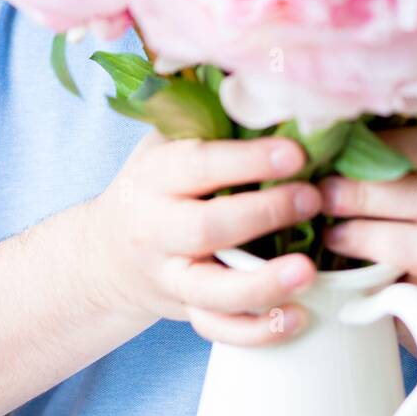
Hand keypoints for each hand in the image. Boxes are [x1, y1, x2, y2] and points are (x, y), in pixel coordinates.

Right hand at [88, 127, 322, 346]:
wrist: (105, 252)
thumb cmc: (154, 184)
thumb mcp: (165, 144)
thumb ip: (206, 122)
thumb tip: (269, 83)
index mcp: (155, 177)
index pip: (200, 166)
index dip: (248, 160)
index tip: (296, 154)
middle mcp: (156, 229)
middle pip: (206, 228)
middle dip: (263, 214)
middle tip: (312, 199)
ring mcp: (169, 276)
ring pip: (211, 292)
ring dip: (263, 284)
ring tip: (308, 271)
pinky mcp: (184, 311)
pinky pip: (218, 329)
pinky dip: (257, 332)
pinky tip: (298, 318)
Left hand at [315, 125, 416, 325]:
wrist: (415, 268)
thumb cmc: (390, 203)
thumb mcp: (390, 169)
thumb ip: (371, 153)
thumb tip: (329, 133)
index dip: (387, 148)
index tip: (340, 154)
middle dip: (368, 196)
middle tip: (322, 197)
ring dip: (374, 240)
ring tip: (332, 235)